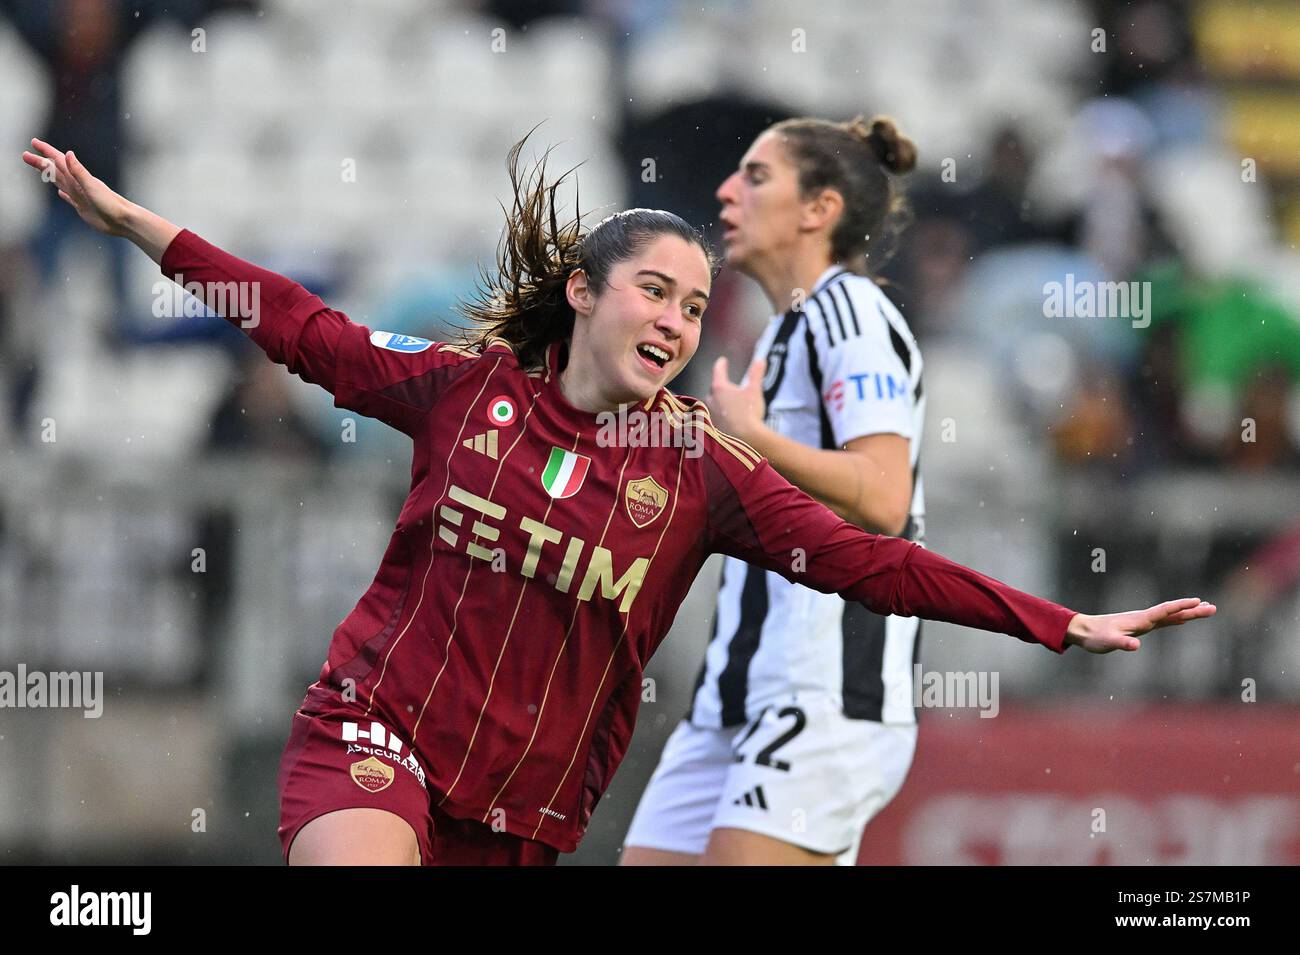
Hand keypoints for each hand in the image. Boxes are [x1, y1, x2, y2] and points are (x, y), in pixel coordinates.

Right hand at [21, 138, 130, 236]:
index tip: (34, 142)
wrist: (123, 221)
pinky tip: (60, 193)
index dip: (46, 151)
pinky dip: (63, 194)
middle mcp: (77, 185)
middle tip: (25, 154)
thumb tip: (68, 153)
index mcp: (78, 178)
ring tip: (40, 168)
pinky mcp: (83, 208)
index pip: (58, 161)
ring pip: (60, 182)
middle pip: (55, 170)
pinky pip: (69, 198)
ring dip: (48, 174)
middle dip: (40, 162)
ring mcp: (80, 196)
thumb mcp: (91, 186)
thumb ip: (79, 171)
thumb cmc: (110, 204)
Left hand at [707, 356, 766, 442]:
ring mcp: (710, 415)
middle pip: (713, 389)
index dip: (721, 365)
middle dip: (718, 386)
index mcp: (719, 388)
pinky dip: (720, 415)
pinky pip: (714, 417)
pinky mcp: (712, 428)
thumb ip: (756, 374)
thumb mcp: (754, 390)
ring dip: (718, 402)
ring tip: (726, 402)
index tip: (723, 361)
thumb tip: (760, 359)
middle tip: (726, 385)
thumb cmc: (749, 412)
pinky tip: (727, 418)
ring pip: (712, 404)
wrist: (746, 439)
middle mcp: (711, 400)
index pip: (718, 371)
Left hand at [1064, 598, 1215, 652]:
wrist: (1083, 630)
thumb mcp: (1109, 643)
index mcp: (1140, 619)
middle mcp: (1144, 618)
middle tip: (1213, 607)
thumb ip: (1122, 644)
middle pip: (1173, 612)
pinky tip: (1182, 619)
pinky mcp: (1139, 627)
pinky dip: (1176, 619)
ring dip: (1187, 613)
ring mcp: (1143, 621)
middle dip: (1193, 610)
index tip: (1199, 602)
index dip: (1181, 606)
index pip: (1165, 611)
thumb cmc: (1096, 637)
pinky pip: (1163, 622)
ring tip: (1205, 609)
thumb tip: (1136, 646)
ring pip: (1170, 616)